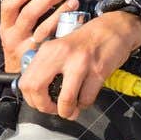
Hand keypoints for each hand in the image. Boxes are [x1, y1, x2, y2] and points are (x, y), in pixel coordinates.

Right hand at [0, 0, 79, 73]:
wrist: (21, 78)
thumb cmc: (20, 51)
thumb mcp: (12, 32)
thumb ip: (22, 13)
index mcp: (6, 27)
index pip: (9, 4)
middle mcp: (14, 38)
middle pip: (29, 13)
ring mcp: (27, 50)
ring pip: (44, 27)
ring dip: (61, 11)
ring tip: (72, 2)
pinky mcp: (40, 59)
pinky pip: (54, 42)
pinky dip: (65, 29)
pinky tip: (74, 21)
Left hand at [19, 11, 140, 119]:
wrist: (114, 28)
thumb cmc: (87, 41)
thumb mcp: (60, 48)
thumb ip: (47, 67)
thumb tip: (38, 94)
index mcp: (48, 49)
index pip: (26, 81)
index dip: (32, 100)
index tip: (40, 104)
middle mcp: (61, 54)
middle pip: (37, 89)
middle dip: (45, 107)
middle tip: (53, 110)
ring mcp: (80, 62)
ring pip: (65, 99)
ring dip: (67, 111)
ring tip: (70, 111)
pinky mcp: (98, 70)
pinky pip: (86, 98)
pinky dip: (84, 105)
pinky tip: (84, 100)